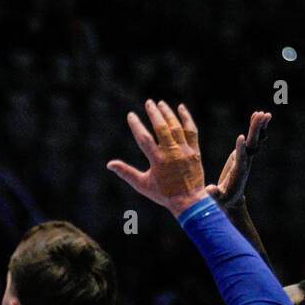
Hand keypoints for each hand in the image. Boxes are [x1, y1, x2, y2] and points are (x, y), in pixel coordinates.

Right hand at [107, 100, 208, 216]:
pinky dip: (187, 119)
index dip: (137, 126)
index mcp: (157, 161)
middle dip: (154, 114)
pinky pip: (191, 131)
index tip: (131, 115)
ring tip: (161, 104)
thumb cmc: (163, 194)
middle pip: (162, 128)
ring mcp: (185, 151)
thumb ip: (126, 172)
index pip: (144, 139)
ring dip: (168, 113)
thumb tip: (109, 164)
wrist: (188, 202)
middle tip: (148, 103)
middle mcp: (171, 153)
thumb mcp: (142, 185)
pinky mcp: (195, 151)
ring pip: (176, 127)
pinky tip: (181, 108)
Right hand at [208, 111, 271, 208]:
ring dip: (258, 126)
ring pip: (255, 140)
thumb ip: (214, 194)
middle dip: (255, 131)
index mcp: (238, 172)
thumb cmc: (223, 200)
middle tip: (260, 117)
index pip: (240, 159)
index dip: (241, 149)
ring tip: (263, 113)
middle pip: (252, 145)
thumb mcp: (218, 199)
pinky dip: (255, 127)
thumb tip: (208, 190)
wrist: (233, 200)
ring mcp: (247, 157)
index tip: (241, 137)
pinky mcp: (245, 154)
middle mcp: (245, 163)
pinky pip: (252, 139)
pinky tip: (257, 115)